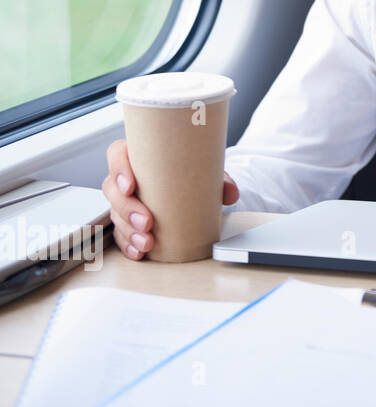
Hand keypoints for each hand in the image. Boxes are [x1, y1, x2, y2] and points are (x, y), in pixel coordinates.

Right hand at [102, 139, 238, 259]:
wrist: (197, 190)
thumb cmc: (192, 174)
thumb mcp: (207, 171)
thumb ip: (221, 180)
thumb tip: (230, 193)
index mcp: (141, 155)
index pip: (118, 154)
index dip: (119, 169)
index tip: (130, 186)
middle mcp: (128, 177)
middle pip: (113, 189)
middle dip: (127, 209)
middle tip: (146, 222)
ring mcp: (125, 200)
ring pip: (116, 214)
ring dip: (129, 231)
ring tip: (147, 242)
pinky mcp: (128, 221)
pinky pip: (121, 233)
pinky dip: (129, 244)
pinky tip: (138, 252)